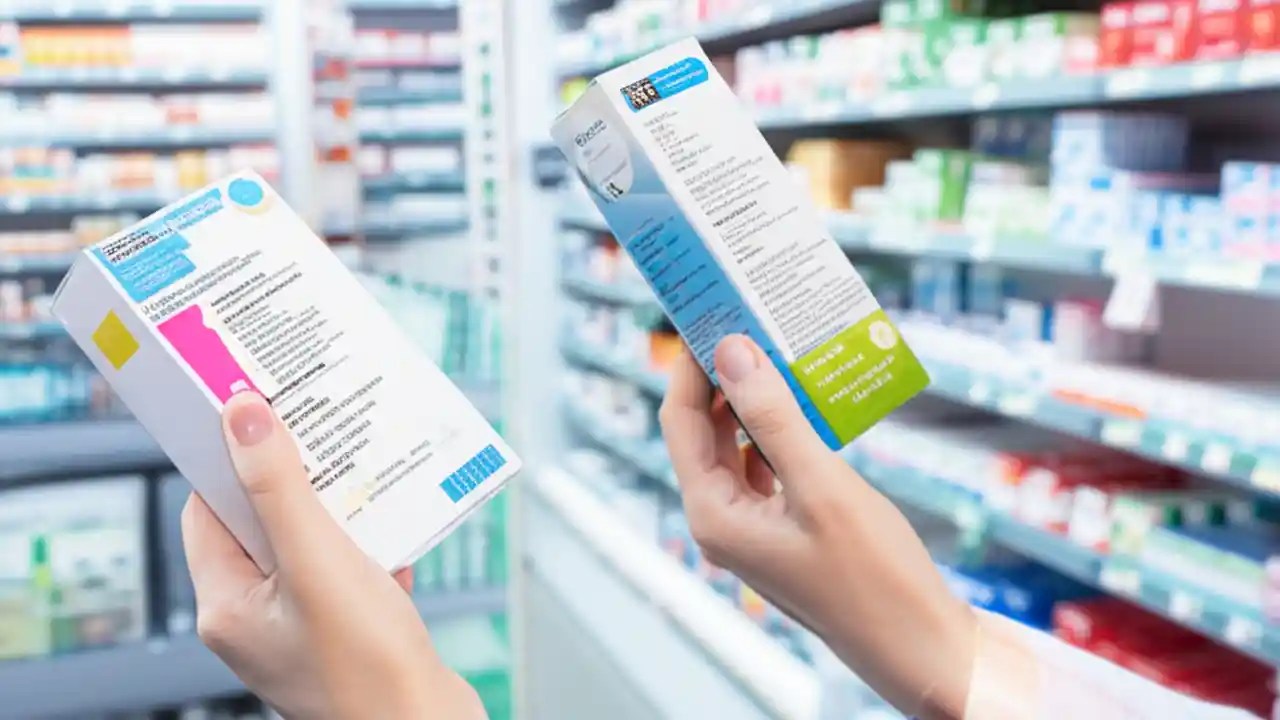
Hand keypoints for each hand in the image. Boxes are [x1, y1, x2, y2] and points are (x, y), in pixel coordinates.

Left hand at [182, 391, 486, 719]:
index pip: (209, 509)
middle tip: (323, 432)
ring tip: (370, 476)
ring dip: (343, 508)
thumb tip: (241, 417)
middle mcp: (257, 618)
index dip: (232, 459)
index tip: (260, 413)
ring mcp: (303, 627)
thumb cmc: (368, 668)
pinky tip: (402, 528)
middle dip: (298, 477)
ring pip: (312, 542)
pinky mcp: (347, 633)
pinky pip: (351, 569)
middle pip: (263, 520)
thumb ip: (278, 489)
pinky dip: (374, 543)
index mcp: (227, 606)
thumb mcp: (318, 563)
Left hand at [659, 335, 977, 719]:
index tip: (706, 313)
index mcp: (714, 516)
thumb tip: (731, 353)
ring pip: (736, 446)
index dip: (690, 365)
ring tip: (776, 350)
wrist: (920, 643)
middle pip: (704, 430)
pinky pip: (768, 465)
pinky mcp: (783, 529)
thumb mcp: (822, 486)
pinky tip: (805, 403)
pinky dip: (780, 430)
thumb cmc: (874, 575)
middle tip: (744, 320)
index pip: (682, 421)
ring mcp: (752, 528)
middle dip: (720, 376)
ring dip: (753, 401)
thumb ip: (773, 419)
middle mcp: (722, 521)